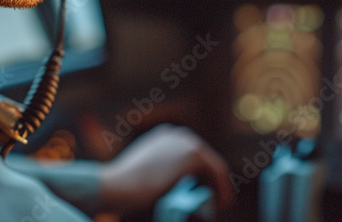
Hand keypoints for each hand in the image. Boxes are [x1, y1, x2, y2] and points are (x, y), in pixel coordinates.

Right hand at [99, 124, 234, 214]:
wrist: (118, 186)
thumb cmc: (124, 189)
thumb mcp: (144, 178)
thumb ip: (164, 177)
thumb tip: (183, 191)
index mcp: (164, 137)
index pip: (189, 157)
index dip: (200, 178)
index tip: (203, 195)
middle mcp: (177, 134)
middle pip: (204, 160)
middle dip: (211, 182)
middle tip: (215, 203)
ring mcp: (186, 141)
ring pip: (213, 166)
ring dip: (219, 187)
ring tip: (218, 206)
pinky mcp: (193, 153)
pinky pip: (217, 172)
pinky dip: (223, 188)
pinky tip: (221, 205)